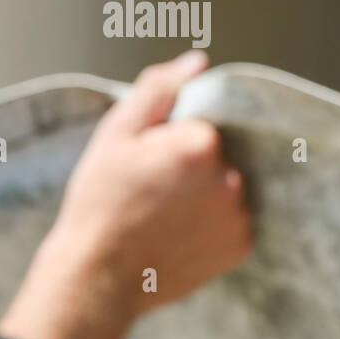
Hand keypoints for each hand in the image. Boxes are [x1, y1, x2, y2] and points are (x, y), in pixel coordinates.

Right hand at [0, 50, 252, 338]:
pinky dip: (214, 224)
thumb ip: (160, 90)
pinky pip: (234, 222)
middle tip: (155, 190)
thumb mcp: (117, 133)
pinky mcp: (242, 246)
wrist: (96, 276)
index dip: (173, 140)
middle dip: (193, 167)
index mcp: (203, 143)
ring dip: (207, 195)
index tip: (151, 161)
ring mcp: (241, 215)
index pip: (203, 125)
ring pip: (229, 189)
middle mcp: (233, 178)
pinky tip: (181, 233)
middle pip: (221, 157)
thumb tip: (197, 63)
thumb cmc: (99, 202)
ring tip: (166, 214)